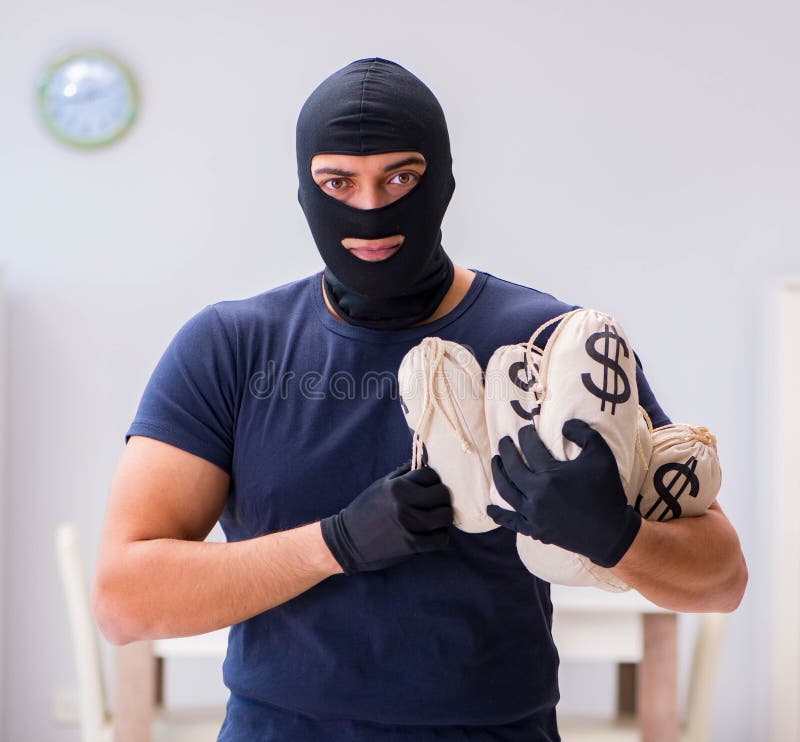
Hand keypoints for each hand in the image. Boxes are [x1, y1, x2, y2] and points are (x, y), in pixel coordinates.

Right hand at [320, 461, 452, 573]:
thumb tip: (425, 462)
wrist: (348, 541)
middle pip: (442, 494)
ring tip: (436, 517)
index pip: (431, 475)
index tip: (430, 486)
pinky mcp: (412, 546)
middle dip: (442, 497)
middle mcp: (404, 504)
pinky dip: (440, 536)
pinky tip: (432, 533)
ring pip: (445, 516)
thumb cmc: (365, 510)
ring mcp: (409, 526)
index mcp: (397, 486)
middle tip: (436, 502)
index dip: (434, 479)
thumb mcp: (381, 485)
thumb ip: (404, 474)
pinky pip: (441, 539)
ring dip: (443, 515)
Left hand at [487, 419, 640, 567]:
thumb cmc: (607, 491)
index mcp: (550, 474)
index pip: (530, 448)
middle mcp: (537, 494)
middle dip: (506, 451)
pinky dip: (499, 515)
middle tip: (503, 441)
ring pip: (506, 491)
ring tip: (495, 462)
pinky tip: (490, 507)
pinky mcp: (535, 530)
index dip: (525, 436)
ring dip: (498, 474)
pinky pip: (511, 521)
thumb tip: (563, 425)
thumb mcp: (602, 454)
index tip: (524, 430)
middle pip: (512, 468)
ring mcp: (534, 514)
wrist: (612, 532)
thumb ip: (583, 433)